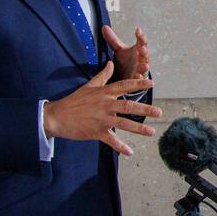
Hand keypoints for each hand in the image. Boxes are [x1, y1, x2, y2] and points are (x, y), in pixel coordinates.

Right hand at [44, 60, 162, 156]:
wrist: (57, 116)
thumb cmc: (74, 101)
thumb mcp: (89, 86)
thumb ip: (102, 75)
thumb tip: (111, 63)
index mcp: (104, 93)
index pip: (124, 86)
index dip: (138, 84)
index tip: (151, 83)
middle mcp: (105, 105)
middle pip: (128, 106)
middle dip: (145, 108)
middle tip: (159, 112)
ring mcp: (102, 119)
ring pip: (123, 123)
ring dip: (138, 128)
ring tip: (151, 131)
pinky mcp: (96, 131)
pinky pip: (111, 140)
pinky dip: (120, 146)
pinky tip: (130, 152)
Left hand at [102, 24, 149, 82]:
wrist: (125, 76)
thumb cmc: (124, 61)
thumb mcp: (118, 49)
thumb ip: (112, 39)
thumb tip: (104, 27)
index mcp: (138, 50)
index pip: (141, 41)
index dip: (141, 36)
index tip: (138, 30)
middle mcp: (141, 59)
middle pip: (145, 54)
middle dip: (144, 52)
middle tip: (142, 48)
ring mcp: (140, 69)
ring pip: (144, 67)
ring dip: (144, 67)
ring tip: (145, 65)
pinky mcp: (137, 79)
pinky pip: (139, 78)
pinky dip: (139, 78)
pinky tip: (138, 76)